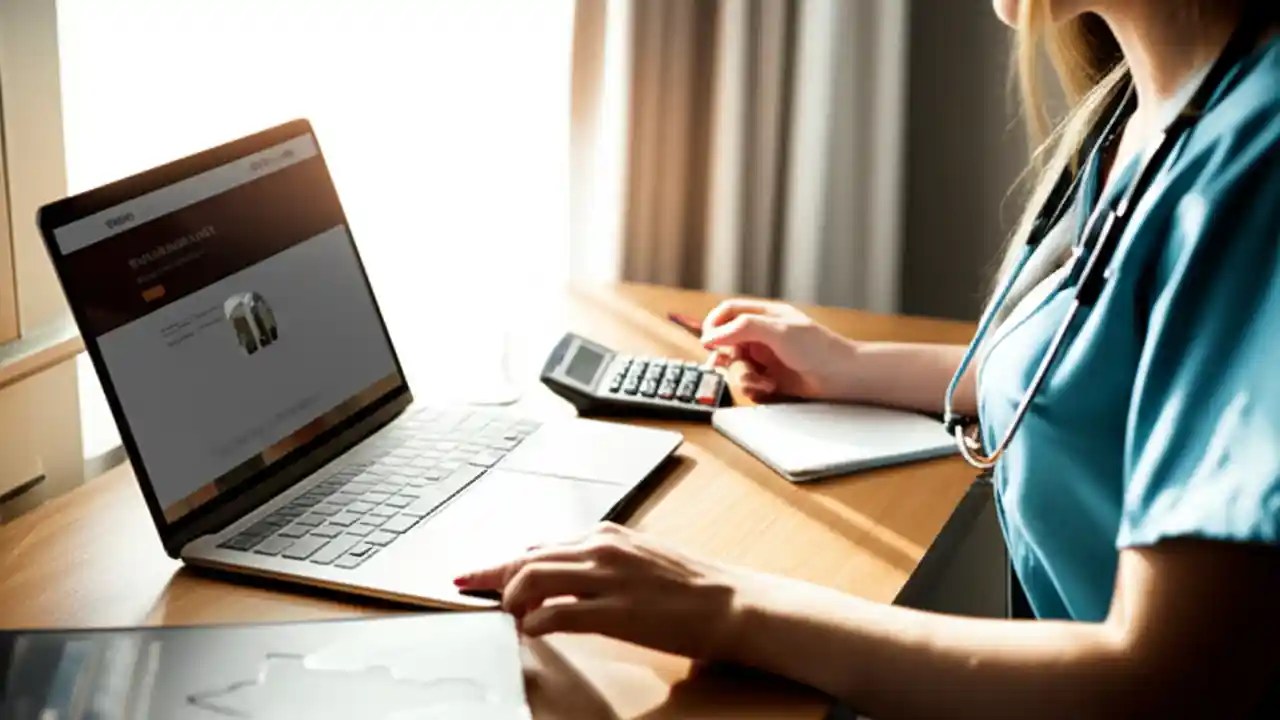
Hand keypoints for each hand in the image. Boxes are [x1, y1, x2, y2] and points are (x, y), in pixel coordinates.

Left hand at [454, 523, 754, 660]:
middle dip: (490, 576)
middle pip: (526, 559)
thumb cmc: (691, 586)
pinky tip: (531, 632)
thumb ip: (597, 561)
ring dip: (510, 600)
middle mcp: (602, 548)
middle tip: (465, 589)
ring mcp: (607, 578)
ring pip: (533, 579)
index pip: (539, 547)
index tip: (476, 574)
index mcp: (606, 535)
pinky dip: (535, 623)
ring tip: (505, 617)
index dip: (502, 563)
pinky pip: (558, 614)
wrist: (730, 602)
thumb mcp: (639, 559)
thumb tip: (555, 567)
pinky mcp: (616, 610)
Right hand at [701, 299, 857, 401]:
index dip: (714, 324)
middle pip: (726, 344)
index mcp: (764, 316)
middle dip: (729, 357)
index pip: (728, 312)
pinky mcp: (769, 379)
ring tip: (765, 382)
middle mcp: (761, 336)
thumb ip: (742, 328)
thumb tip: (710, 337)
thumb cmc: (818, 348)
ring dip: (745, 377)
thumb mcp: (778, 330)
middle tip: (732, 363)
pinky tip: (773, 388)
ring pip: (736, 368)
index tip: (709, 341)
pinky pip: (748, 386)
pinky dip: (756, 389)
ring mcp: (765, 358)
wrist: (842, 377)